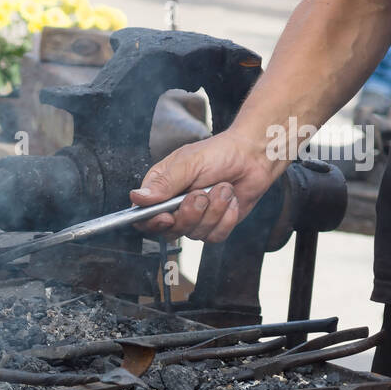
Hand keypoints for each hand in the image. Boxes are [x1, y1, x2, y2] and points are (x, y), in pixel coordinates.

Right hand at [130, 129, 276, 242]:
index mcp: (160, 189)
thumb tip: (137, 198)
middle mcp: (174, 206)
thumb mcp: (188, 163)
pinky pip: (215, 236)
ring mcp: (195, 218)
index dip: (152, 223)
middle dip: (190, 214)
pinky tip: (231, 200)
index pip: (143, 217)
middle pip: (169, 231)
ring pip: (194, 234)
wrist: (253, 157)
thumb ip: (163, 183)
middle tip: (202, 194)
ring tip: (222, 188)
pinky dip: (226, 218)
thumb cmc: (219, 153)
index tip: (167, 217)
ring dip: (213, 211)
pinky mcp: (215, 226)